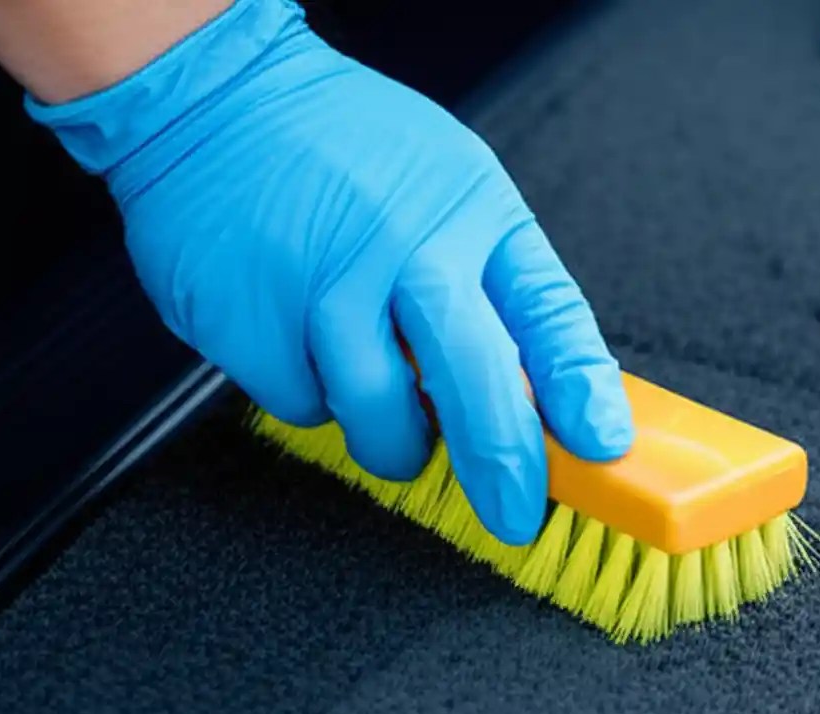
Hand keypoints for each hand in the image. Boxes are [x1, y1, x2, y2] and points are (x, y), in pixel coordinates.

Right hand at [25, 0, 633, 544]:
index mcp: (470, 209)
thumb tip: (547, 391)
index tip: (601, 447)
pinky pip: (301, 406)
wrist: (218, 98)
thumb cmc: (346, 148)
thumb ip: (496, 281)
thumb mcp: (450, 185)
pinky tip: (304, 338)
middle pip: (472, 380)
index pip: (550, 312)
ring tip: (378, 384)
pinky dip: (311, 394)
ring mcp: (323, 284)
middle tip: (514, 510)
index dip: (582, 391)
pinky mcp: (249, 319)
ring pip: (379, 420)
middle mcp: (404, 245)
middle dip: (502, 462)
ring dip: (391, 434)